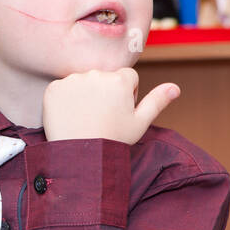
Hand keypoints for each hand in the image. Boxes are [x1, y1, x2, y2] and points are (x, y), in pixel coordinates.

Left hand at [43, 68, 178, 144]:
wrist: (80, 155)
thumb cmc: (113, 139)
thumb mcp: (140, 123)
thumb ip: (157, 101)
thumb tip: (176, 87)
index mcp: (120, 79)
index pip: (127, 77)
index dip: (126, 95)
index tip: (119, 112)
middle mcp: (96, 74)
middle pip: (104, 78)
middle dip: (105, 92)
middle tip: (101, 117)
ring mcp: (73, 80)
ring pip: (83, 82)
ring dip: (85, 94)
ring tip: (85, 118)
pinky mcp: (53, 88)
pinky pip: (62, 89)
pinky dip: (65, 100)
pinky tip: (70, 116)